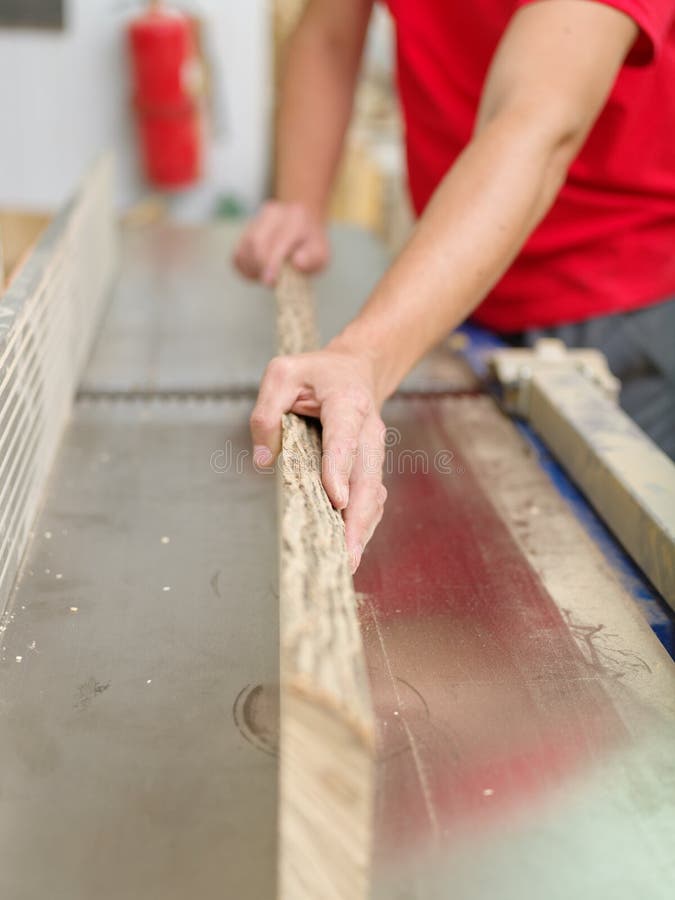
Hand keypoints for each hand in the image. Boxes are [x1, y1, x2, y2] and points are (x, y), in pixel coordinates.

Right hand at [233, 201, 329, 285]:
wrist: (303, 223)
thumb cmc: (311, 245)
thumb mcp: (321, 255)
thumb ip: (313, 260)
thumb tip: (297, 262)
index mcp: (296, 219)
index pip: (279, 241)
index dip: (272, 263)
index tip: (270, 282)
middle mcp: (274, 213)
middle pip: (256, 241)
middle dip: (260, 266)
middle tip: (268, 282)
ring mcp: (258, 218)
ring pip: (245, 246)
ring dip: (252, 268)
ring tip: (264, 276)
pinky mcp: (247, 228)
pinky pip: (238, 252)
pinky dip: (244, 267)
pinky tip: (256, 272)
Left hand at [250, 344, 386, 572]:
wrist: (356, 369)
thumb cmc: (316, 373)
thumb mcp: (282, 374)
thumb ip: (267, 412)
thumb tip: (264, 459)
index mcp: (347, 402)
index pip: (344, 439)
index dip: (340, 470)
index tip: (336, 500)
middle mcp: (368, 430)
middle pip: (367, 477)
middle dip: (357, 517)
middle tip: (345, 553)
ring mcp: (374, 451)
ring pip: (373, 494)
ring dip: (362, 528)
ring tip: (347, 562)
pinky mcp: (371, 467)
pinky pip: (371, 498)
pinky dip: (363, 524)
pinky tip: (351, 549)